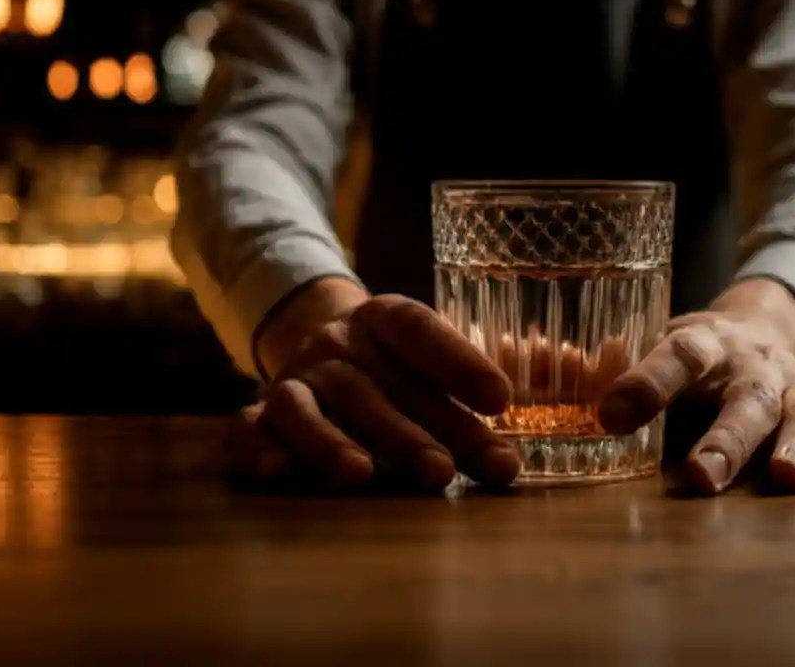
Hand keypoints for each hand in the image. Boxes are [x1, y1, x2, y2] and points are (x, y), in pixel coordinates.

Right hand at [230, 285, 521, 490]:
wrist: (318, 343)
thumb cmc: (397, 364)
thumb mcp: (432, 359)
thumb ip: (476, 387)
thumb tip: (545, 403)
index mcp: (387, 318)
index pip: (423, 330)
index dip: (459, 362)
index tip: (503, 398)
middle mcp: (340, 344)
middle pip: (378, 387)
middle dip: (414, 431)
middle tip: (449, 471)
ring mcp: (298, 377)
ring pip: (310, 407)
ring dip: (334, 442)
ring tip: (364, 476)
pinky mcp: (263, 410)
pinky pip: (249, 426)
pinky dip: (257, 447)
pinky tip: (275, 471)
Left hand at [597, 281, 794, 493]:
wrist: (760, 329)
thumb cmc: (690, 354)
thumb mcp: (651, 344)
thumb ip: (607, 364)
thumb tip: (530, 362)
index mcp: (705, 343)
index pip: (677, 352)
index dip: (646, 381)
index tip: (609, 413)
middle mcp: (754, 362)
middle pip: (745, 399)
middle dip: (725, 441)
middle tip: (701, 478)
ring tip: (786, 479)